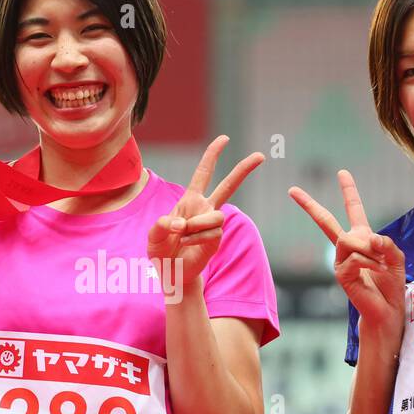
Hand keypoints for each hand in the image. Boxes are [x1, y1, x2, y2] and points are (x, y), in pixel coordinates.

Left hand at [147, 135, 262, 296]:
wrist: (171, 274)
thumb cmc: (161, 252)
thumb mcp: (153, 236)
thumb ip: (161, 226)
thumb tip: (180, 224)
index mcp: (190, 200)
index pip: (204, 173)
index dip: (212, 155)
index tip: (224, 139)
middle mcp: (204, 209)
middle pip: (228, 186)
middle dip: (243, 170)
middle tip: (260, 155)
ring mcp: (212, 225)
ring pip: (216, 216)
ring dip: (197, 225)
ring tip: (183, 235)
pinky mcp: (216, 240)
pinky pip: (212, 233)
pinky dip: (196, 238)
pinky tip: (188, 244)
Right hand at [289, 170, 406, 346]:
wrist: (388, 310)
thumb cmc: (392, 284)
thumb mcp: (397, 257)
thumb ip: (386, 243)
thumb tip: (368, 237)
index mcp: (362, 238)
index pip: (354, 210)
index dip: (349, 191)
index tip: (341, 173)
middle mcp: (347, 246)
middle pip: (325, 221)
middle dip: (308, 205)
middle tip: (291, 190)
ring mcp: (340, 260)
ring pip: (349, 239)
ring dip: (370, 250)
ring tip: (381, 264)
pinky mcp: (340, 274)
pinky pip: (355, 257)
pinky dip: (371, 262)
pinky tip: (378, 271)